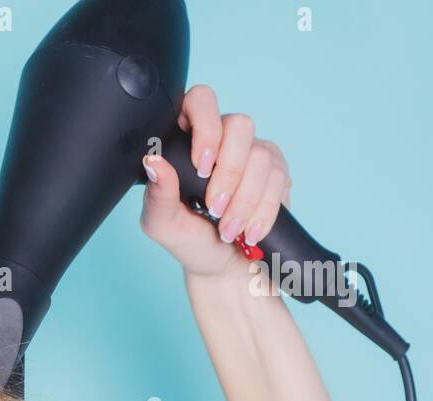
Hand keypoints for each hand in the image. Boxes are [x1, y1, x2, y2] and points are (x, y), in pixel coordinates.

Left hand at [139, 85, 292, 278]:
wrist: (224, 268)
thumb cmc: (190, 240)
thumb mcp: (163, 225)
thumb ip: (156, 195)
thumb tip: (153, 161)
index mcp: (188, 140)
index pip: (200, 100)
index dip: (206, 126)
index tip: (200, 166)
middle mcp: (223, 139)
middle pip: (239, 124)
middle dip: (229, 172)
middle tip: (214, 207)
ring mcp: (253, 152)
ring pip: (261, 155)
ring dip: (244, 199)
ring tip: (228, 228)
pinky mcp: (277, 171)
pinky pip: (279, 178)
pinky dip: (262, 210)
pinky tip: (249, 230)